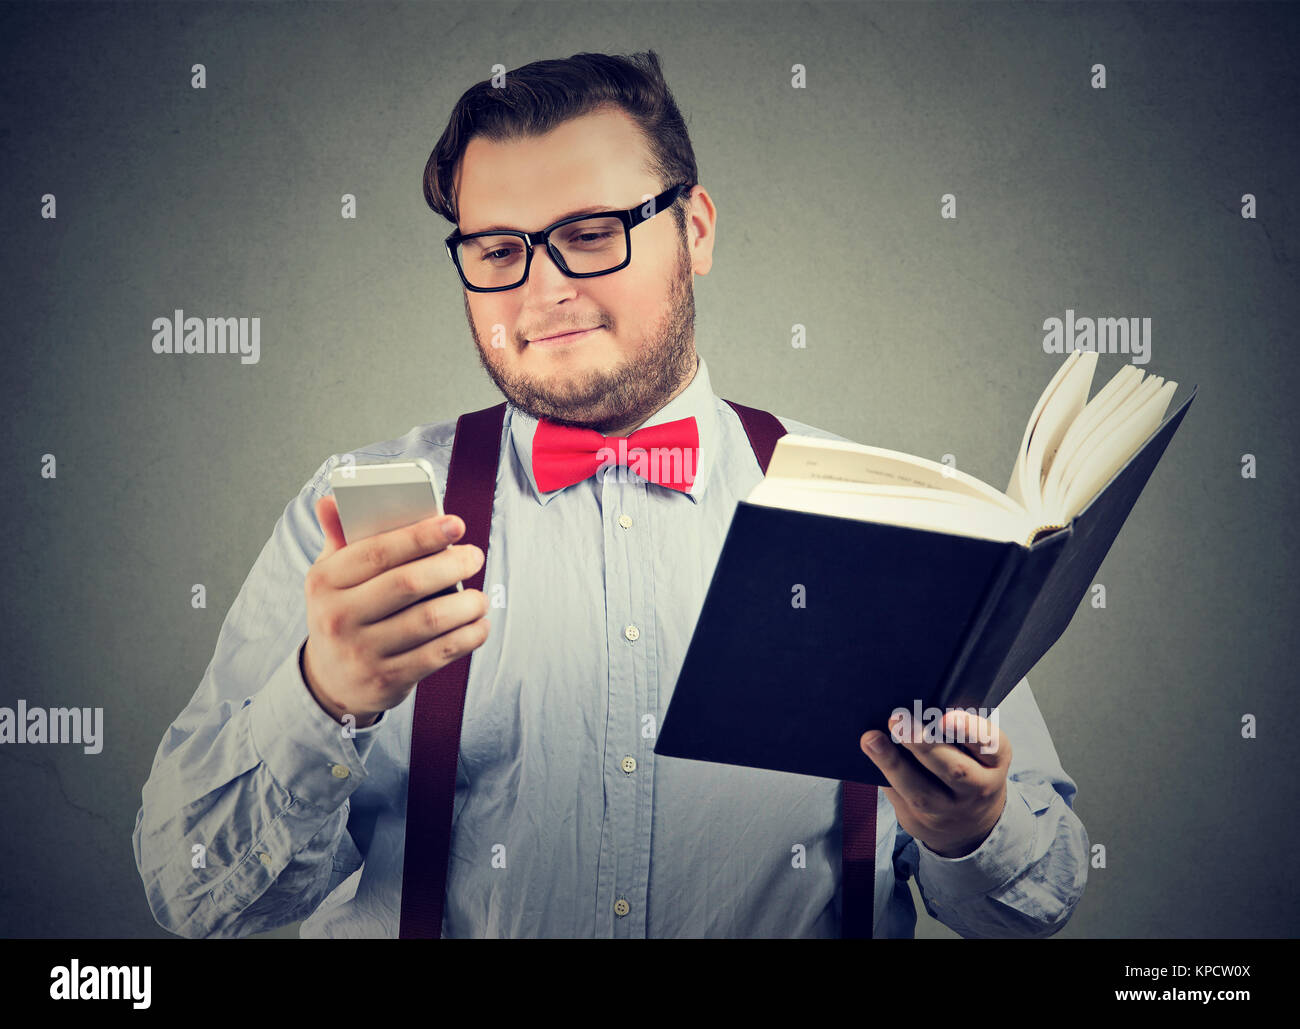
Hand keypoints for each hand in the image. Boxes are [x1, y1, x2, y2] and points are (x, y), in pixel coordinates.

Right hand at [301, 495, 489, 726]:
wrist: (330, 680)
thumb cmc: (343, 611)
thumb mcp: (332, 575)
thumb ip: (340, 536)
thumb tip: (331, 500)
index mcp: (324, 581)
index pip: (377, 552)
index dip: (420, 536)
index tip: (456, 524)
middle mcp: (338, 617)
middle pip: (408, 584)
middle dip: (451, 565)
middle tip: (475, 556)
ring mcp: (362, 652)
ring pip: (429, 620)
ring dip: (466, 604)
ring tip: (480, 597)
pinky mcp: (386, 680)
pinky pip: (438, 654)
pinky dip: (467, 637)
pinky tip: (479, 625)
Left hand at [859, 710, 1010, 857]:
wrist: (969, 824)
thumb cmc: (968, 767)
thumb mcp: (977, 751)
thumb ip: (956, 730)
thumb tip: (914, 707)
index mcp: (995, 761)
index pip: (990, 744)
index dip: (968, 730)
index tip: (945, 717)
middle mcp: (978, 788)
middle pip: (954, 770)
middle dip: (923, 744)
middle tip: (897, 720)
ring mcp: (949, 810)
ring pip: (921, 791)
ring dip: (892, 763)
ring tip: (872, 739)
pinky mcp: (921, 821)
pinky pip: (898, 798)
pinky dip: (882, 776)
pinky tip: (870, 756)